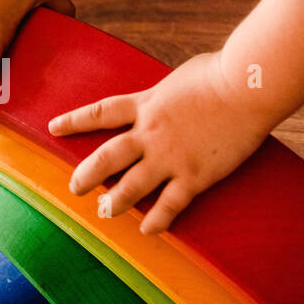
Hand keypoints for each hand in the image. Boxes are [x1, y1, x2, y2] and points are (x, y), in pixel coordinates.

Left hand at [48, 52, 271, 234]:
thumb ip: (165, 93)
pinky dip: (156, 220)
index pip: (100, 113)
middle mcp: (150, 133)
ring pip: (130, 187)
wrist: (249, 86)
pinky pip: (169, 205)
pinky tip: (146, 230)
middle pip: (106, 157)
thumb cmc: (221, 72)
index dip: (74, 121)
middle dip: (86, 175)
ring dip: (114, 202)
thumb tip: (165, 95)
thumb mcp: (179, 78)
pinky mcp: (194, 175)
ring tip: (104, 211)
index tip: (53, 128)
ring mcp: (170, 157)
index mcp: (146, 103)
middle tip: (75, 187)